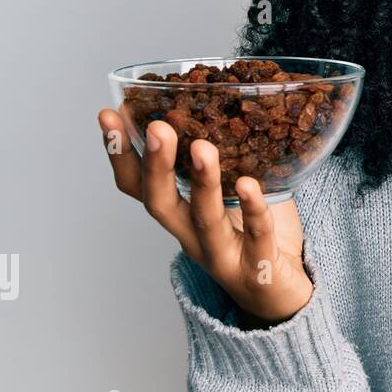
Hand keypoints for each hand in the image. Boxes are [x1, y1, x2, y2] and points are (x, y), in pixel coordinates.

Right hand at [97, 110, 313, 325]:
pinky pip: (255, 237)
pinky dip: (252, 211)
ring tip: (202, 148)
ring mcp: (222, 256)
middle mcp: (191, 236)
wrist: (281, 296)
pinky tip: (250, 185)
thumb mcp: (232, 191)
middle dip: (154, 165)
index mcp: (179, 214)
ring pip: (204, 220)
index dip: (121, 153)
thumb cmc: (254, 236)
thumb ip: (225, 154)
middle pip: (160, 203)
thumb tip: (223, 95)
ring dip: (202, 183)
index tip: (110, 114)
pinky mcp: (256, 268)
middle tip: (156, 127)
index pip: (137, 186)